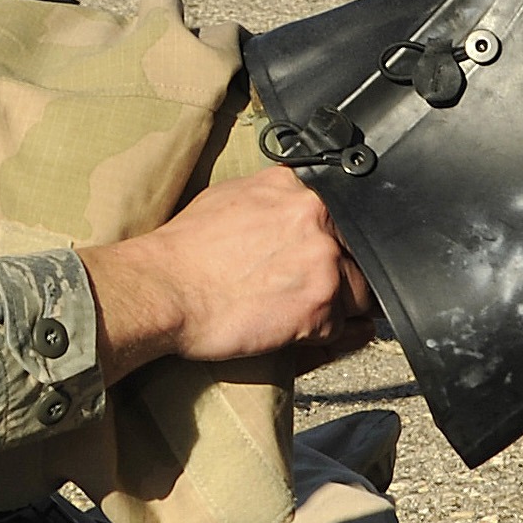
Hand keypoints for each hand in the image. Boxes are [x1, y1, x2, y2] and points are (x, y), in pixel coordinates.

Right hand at [84, 171, 370, 371]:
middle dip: (341, 275)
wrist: (162, 289)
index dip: (335, 242)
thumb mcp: (230, 197)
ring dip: (338, 308)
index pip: (343, 215)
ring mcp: (323, 259)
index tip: (328, 258)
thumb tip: (299, 207)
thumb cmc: (184, 250)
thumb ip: (274, 199)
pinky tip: (295, 333)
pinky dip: (323, 335)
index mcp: (296, 186)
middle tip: (312, 292)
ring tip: (301, 315)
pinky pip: (342, 327)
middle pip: (356, 252)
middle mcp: (316, 216)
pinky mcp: (320, 304)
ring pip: (359, 291)